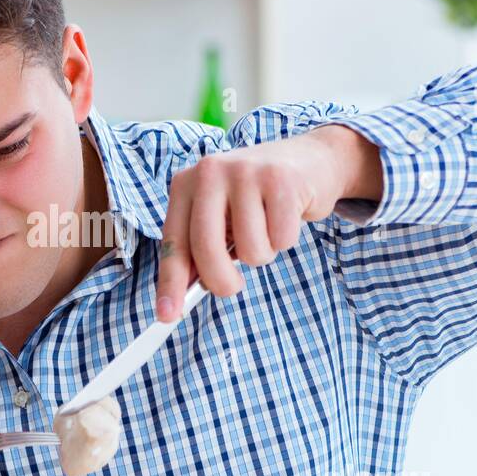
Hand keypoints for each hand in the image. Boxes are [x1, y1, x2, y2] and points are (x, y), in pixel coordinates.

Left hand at [155, 125, 381, 321]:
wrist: (309, 160)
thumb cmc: (258, 198)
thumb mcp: (221, 216)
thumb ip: (201, 247)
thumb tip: (183, 295)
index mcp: (186, 183)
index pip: (174, 241)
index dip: (170, 282)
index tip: (166, 315)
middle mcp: (210, 172)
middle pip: (206, 248)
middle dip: (221, 281)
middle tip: (234, 286)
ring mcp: (246, 172)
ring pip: (250, 250)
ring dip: (263, 253)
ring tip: (267, 228)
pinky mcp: (281, 179)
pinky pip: (281, 239)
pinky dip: (286, 239)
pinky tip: (287, 216)